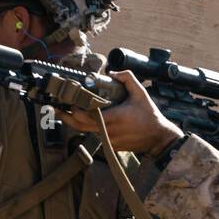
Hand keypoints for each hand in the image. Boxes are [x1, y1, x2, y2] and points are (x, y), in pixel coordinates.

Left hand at [57, 69, 183, 156]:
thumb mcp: (141, 93)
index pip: (85, 116)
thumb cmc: (151, 117)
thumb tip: (113, 72)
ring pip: (86, 133)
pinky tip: (86, 122)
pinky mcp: (112, 146)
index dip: (73, 110)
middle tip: (58, 109)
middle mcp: (109, 131)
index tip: (67, 102)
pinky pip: (96, 137)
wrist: (160, 138)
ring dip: (77, 123)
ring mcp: (110, 140)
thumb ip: (127, 78)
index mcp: (114, 117)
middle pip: (80, 126)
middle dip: (66, 117)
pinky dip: (90, 130)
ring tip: (69, 114)